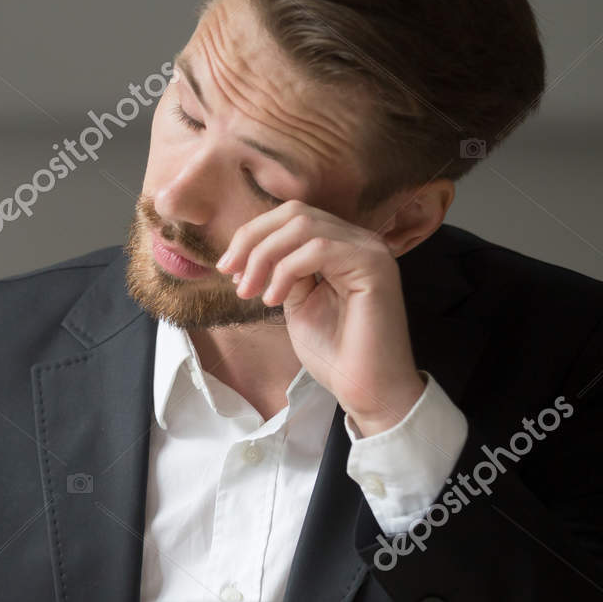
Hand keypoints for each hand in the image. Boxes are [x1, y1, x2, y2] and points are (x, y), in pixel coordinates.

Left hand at [213, 200, 424, 435]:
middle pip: (295, 213)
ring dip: (264, 256)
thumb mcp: (297, 301)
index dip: (253, 235)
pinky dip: (286, 270)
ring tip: (250, 292)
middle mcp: (359, 240)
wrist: (365, 388)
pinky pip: (318, 249)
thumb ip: (283, 270)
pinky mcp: (375, 266)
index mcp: (342, 245)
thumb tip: (251, 251)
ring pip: (303, 226)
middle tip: (233, 275)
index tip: (228, 268)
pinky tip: (274, 299)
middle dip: (253, 240)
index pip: (292, 216)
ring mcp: (369, 250)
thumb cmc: (334, 352)